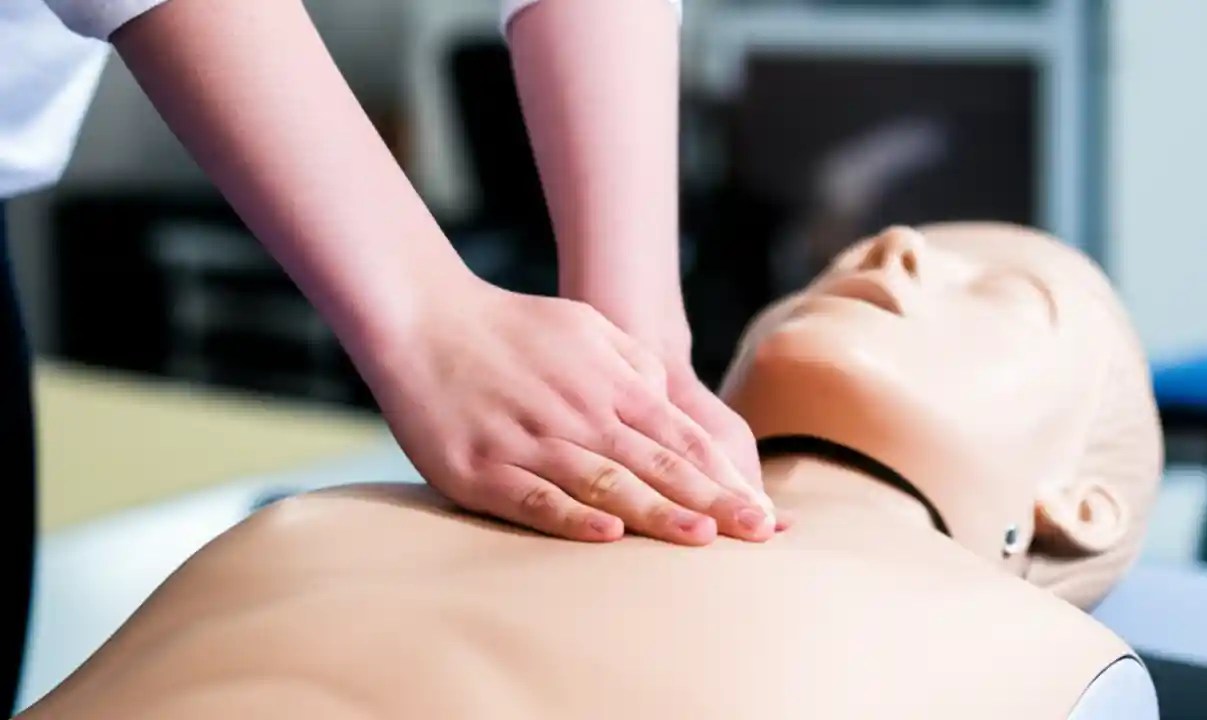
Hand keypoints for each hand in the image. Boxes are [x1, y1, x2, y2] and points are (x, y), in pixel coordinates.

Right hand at [358, 278, 775, 545]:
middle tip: (758, 535)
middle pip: (658, 464)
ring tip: (702, 538)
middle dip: (713, 502)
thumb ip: (633, 365)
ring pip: (606, 482)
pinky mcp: (483, 468)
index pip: (683, 438)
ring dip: (656, 512)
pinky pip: (535, 498)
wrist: (422, 318)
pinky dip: (572, 517)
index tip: (763, 512)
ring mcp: (530, 441)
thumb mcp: (587, 327)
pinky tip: (606, 536)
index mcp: (610, 385)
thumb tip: (670, 399)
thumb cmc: (511, 327)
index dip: (726, 477)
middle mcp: (579, 414)